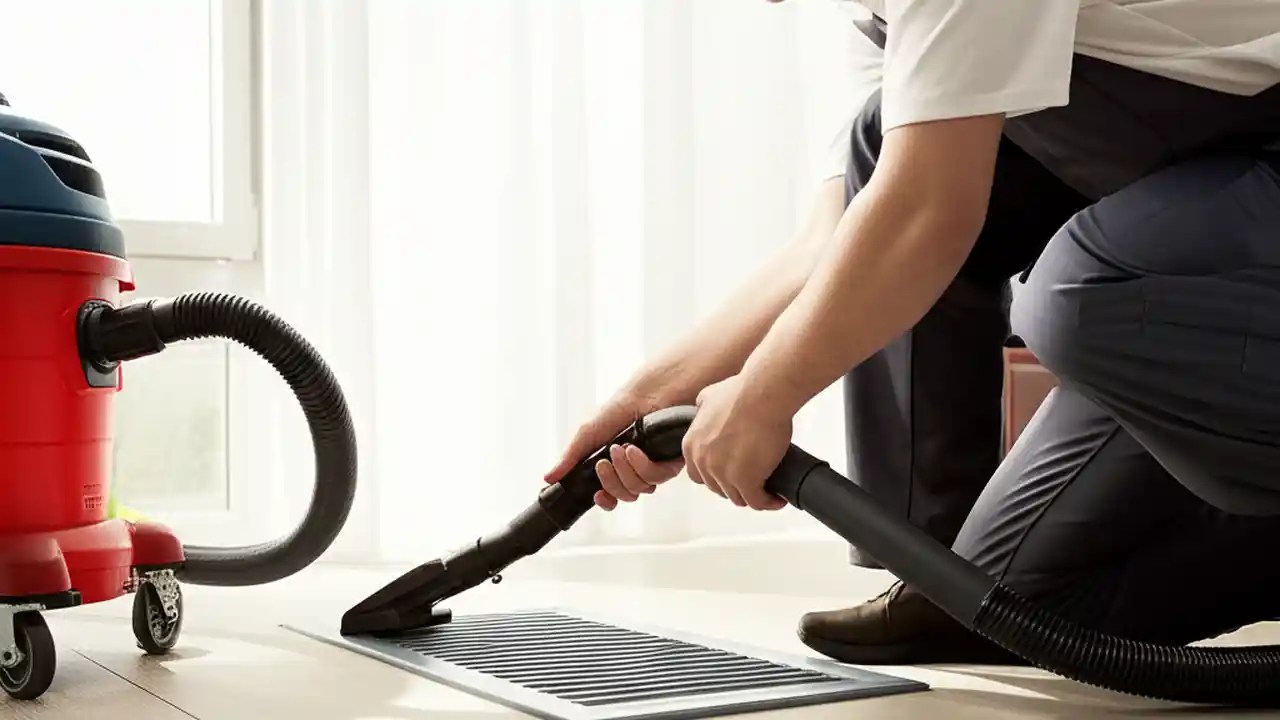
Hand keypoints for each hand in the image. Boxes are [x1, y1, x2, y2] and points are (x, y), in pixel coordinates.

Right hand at [544, 384, 686, 509]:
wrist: (645, 395)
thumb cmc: (618, 409)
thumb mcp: (587, 434)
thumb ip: (570, 458)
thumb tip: (547, 478)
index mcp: (617, 466)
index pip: (613, 495)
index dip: (606, 500)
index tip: (598, 497)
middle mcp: (636, 468)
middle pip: (625, 495)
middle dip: (612, 482)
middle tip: (604, 463)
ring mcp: (655, 465)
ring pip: (641, 489)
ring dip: (626, 470)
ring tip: (621, 448)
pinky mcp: (672, 461)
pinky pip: (657, 478)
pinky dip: (642, 465)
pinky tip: (635, 449)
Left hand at [683, 375, 790, 510]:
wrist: (762, 395)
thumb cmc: (742, 392)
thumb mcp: (709, 395)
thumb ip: (702, 406)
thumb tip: (702, 407)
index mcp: (691, 445)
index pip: (698, 475)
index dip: (716, 477)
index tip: (731, 474)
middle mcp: (703, 462)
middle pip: (718, 487)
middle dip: (735, 486)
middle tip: (752, 481)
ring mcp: (723, 474)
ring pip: (737, 497)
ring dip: (752, 496)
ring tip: (767, 491)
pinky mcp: (746, 481)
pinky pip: (757, 501)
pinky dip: (768, 502)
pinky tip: (777, 498)